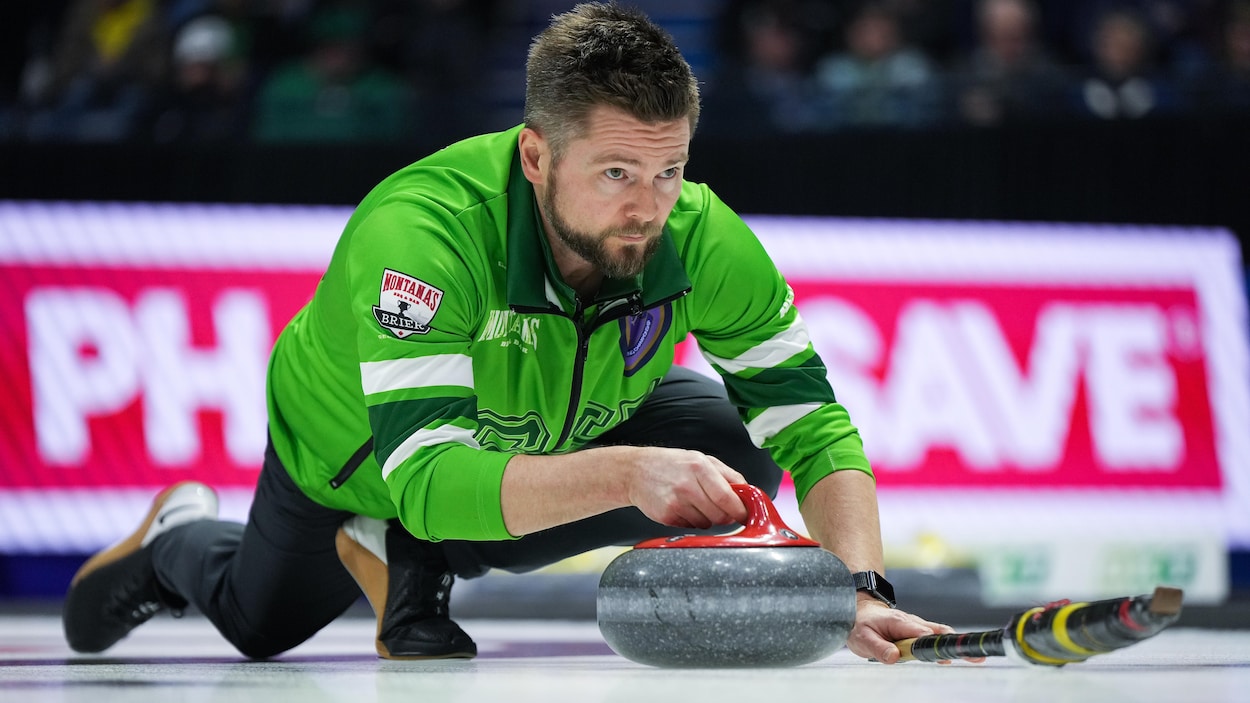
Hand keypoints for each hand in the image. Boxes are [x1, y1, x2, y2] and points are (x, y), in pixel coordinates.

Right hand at [622, 446, 748, 528]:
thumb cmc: (671, 464)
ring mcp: (676, 503)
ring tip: (695, 503)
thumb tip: (748, 492)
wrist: (636, 471)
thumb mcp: (701, 459)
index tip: (744, 514)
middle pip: (720, 515)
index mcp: (699, 468)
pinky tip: (683, 507)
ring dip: (708, 518)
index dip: (740, 510)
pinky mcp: (667, 517)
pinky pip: (691, 526)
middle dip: (725, 516)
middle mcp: (687, 485)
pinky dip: (692, 521)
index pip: (727, 498)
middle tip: (720, 508)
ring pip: (707, 523)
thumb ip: (727, 475)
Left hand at [847, 597, 984, 664]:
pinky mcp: (919, 632)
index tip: (948, 655)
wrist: (861, 611)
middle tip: (976, 656)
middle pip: (938, 634)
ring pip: (940, 635)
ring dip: (956, 645)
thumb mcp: (863, 638)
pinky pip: (935, 638)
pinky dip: (947, 645)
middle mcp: (913, 623)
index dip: (935, 644)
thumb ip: (878, 648)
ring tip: (976, 657)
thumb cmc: (862, 625)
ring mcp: (918, 627)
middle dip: (955, 644)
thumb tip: (894, 657)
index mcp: (901, 623)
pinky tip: (960, 655)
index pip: (922, 634)